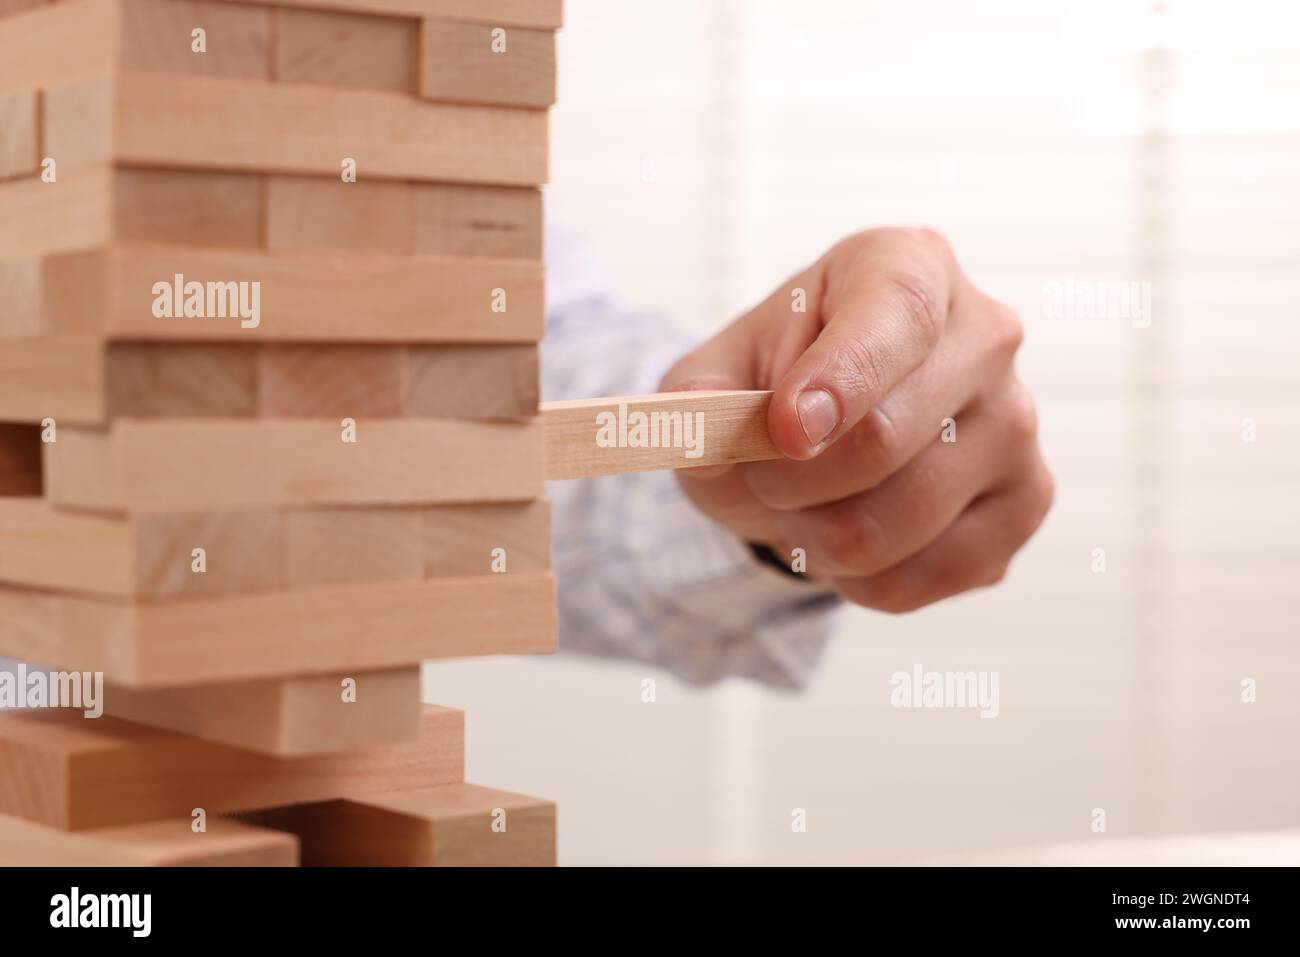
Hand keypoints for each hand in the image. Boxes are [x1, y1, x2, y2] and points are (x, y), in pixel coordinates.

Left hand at [660, 228, 1052, 611]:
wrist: (820, 441)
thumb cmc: (773, 386)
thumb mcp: (714, 375)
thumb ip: (694, 398)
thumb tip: (704, 432)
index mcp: (910, 266)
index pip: (896, 317)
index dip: (838, 381)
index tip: (784, 432)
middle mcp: (986, 336)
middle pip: (888, 438)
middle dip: (788, 481)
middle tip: (756, 477)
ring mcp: (1016, 425)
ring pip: (898, 522)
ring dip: (813, 536)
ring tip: (797, 509)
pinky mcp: (1024, 505)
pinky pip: (921, 577)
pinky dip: (854, 579)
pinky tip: (842, 540)